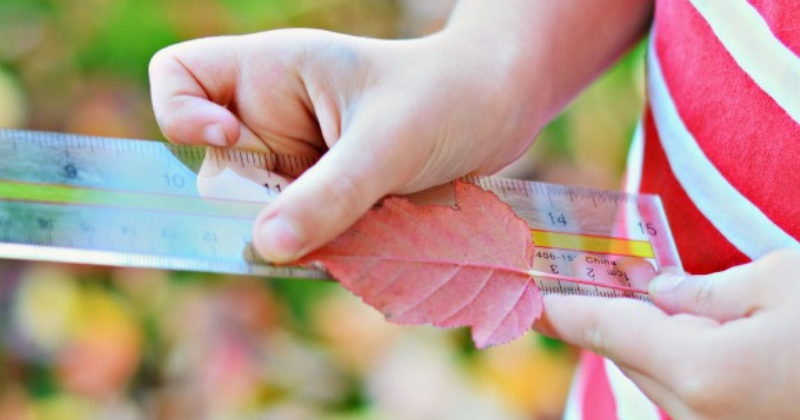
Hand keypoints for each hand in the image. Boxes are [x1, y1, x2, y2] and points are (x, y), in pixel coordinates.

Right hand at [149, 28, 543, 261]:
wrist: (499, 110)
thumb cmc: (445, 98)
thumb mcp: (386, 145)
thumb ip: (327, 196)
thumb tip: (263, 248)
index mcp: (271, 74)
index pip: (178, 77)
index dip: (181, 116)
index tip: (231, 143)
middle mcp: (274, 119)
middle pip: (216, 172)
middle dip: (254, 204)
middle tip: (316, 214)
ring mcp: (299, 162)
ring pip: (261, 215)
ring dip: (299, 234)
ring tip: (361, 223)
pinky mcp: (327, 197)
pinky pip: (302, 234)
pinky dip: (325, 247)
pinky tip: (371, 238)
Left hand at [536, 249, 799, 419]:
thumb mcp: (781, 283)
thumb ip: (706, 289)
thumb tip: (662, 292)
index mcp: (703, 369)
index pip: (609, 330)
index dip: (563, 313)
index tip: (528, 302)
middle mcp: (700, 414)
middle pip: (628, 356)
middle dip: (603, 317)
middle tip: (581, 280)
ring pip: (656, 378)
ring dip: (643, 339)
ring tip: (644, 295)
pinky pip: (689, 394)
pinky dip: (677, 361)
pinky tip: (691, 330)